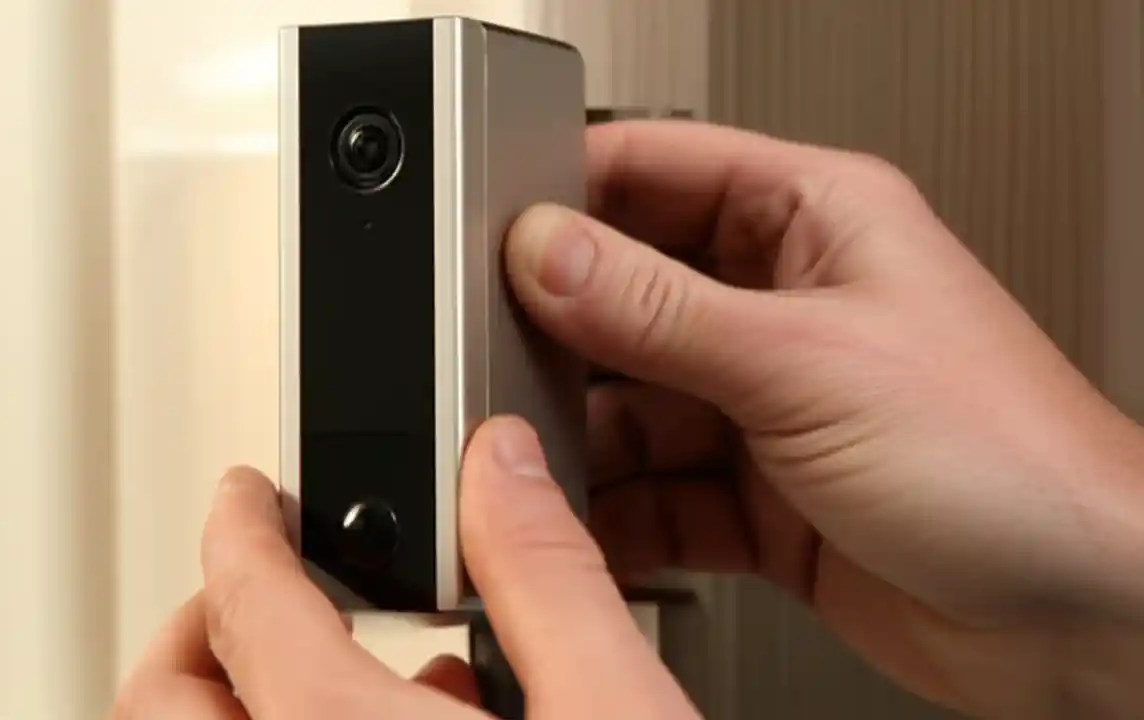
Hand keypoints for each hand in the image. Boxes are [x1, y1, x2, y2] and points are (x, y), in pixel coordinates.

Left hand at [111, 418, 699, 718]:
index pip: (244, 599)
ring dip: (250, 691)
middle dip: (199, 625)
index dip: (241, 523)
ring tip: (343, 654)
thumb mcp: (618, 710)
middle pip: (165, 702)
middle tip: (254, 578)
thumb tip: (504, 462)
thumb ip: (552, 572)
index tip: (249, 492)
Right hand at [504, 120, 1143, 717]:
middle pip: (630, 294)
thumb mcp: (807, 361)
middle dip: (565, 334)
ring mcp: (768, 405)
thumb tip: (544, 252)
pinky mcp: (761, 497)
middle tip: (505, 364)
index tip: (493, 237)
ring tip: (539, 461)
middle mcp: (786, 307)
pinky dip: (618, 514)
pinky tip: (593, 525)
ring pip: (634, 404)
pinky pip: (657, 492)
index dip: (570, 195)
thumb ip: (658, 309)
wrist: (1082, 620)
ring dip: (586, 438)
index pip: (660, 170)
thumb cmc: (1015, 464)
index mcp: (815, 223)